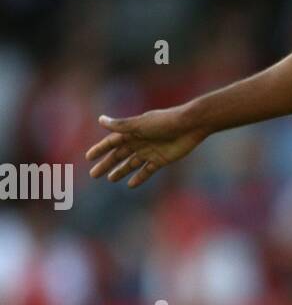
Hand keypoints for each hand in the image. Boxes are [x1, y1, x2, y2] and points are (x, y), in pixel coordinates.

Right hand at [85, 107, 206, 187]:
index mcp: (132, 131)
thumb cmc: (164, 122)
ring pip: (131, 163)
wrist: (190, 126)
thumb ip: (121, 125)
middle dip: (106, 164)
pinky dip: (140, 177)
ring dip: (121, 171)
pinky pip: (147, 171)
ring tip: (110, 179)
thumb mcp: (140, 124)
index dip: (100, 149)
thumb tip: (100, 120)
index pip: (111, 142)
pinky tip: (131, 185)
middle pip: (119, 155)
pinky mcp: (161, 160)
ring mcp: (150, 151)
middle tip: (94, 174)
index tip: (88, 157)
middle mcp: (139, 141)